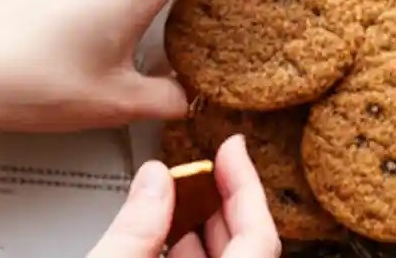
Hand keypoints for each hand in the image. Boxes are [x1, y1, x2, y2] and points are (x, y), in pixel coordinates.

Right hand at [88, 134, 282, 257]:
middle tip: (201, 168)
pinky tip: (167, 240)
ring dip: (202, 229)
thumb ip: (136, 227)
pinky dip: (190, 255)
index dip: (246, 183)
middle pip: (246, 243)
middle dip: (220, 201)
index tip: (233, 148)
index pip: (260, 233)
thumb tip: (154, 178)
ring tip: (178, 196)